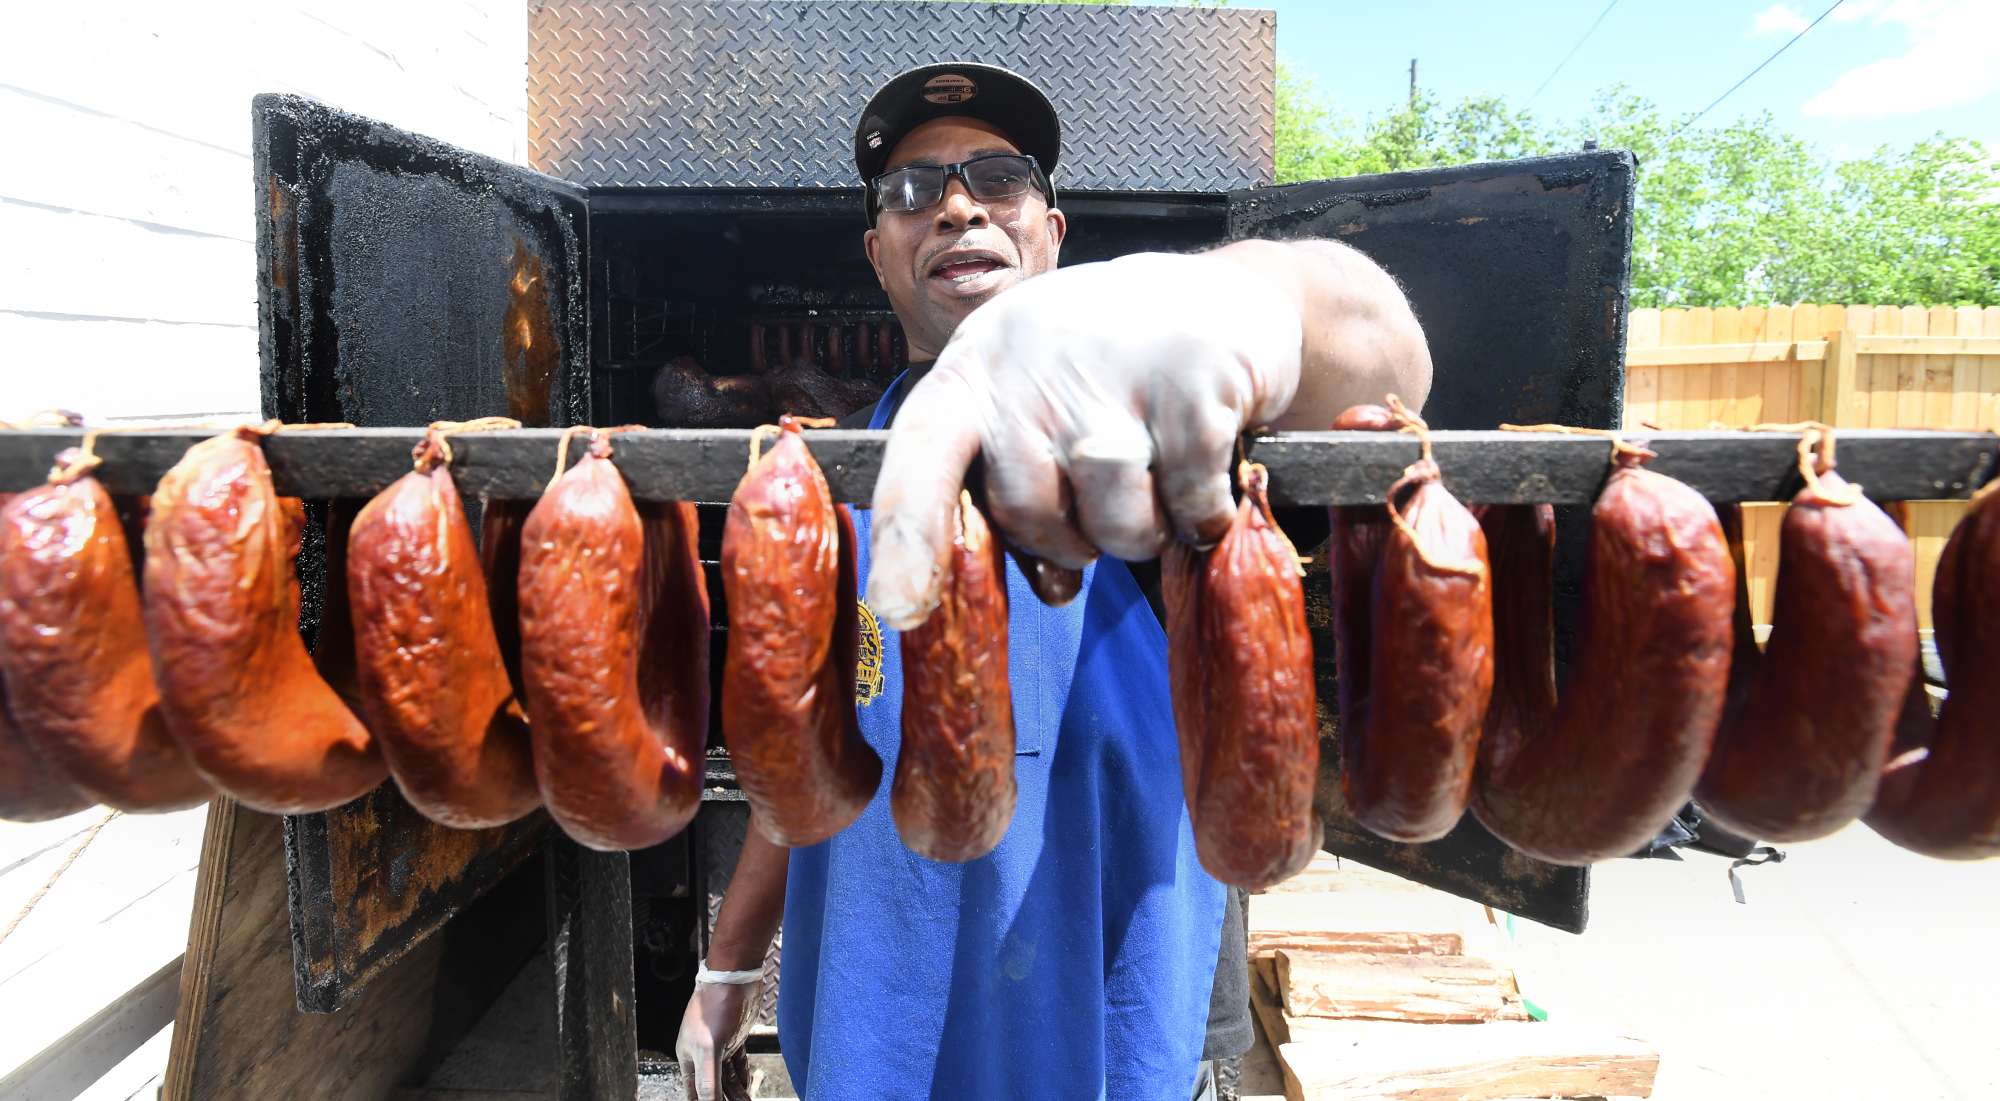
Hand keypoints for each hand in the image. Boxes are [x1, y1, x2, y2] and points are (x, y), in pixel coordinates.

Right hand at [675, 977, 756, 1100]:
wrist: (734, 979)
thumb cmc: (714, 1007)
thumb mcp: (709, 1048)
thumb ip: (708, 1079)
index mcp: (689, 1057)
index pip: (695, 1091)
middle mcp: (703, 1053)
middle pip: (713, 1085)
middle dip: (724, 1099)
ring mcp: (719, 1045)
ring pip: (727, 1076)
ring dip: (736, 1091)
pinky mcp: (734, 1038)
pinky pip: (737, 1063)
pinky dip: (742, 1075)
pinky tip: (747, 1085)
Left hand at [866, 251, 1303, 628]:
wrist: (1220, 295)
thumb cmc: (1108, 369)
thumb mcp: (1036, 405)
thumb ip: (1020, 487)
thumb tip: (1052, 590)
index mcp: (975, 370)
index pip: (921, 454)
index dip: (907, 537)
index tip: (899, 608)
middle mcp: (1033, 362)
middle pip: (1030, 513)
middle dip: (1070, 538)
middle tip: (1099, 498)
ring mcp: (1115, 369)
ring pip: (1117, 524)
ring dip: (1145, 529)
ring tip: (1155, 473)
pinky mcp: (1194, 382)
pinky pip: (1190, 506)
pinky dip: (1204, 513)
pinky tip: (1203, 469)